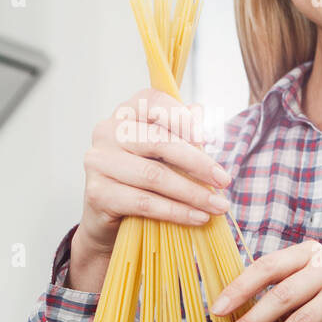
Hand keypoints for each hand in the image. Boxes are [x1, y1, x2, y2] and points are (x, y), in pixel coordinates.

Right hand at [69, 89, 231, 290]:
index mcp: (124, 113)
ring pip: (153, 175)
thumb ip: (180, 132)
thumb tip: (202, 112)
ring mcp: (98, 162)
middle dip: (197, 162)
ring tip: (217, 205)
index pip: (153, 101)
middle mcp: (107, 132)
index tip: (208, 138)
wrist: (108, 220)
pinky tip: (197, 217)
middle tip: (224, 180)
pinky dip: (175, 211)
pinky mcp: (97, 193)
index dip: (181, 117)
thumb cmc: (140, 180)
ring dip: (192, 193)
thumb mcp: (162, 154)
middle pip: (158, 141)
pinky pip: (144, 202)